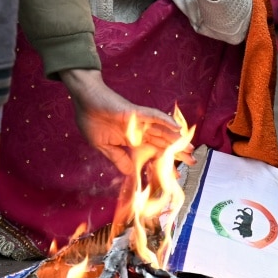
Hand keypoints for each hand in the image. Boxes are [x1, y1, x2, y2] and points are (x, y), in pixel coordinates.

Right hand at [60, 68, 193, 174]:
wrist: (84, 101)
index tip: (175, 176)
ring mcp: (139, 121)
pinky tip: (176, 127)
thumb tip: (131, 173)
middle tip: (193, 161)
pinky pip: (153, 115)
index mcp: (132, 140)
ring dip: (176, 139)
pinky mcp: (135, 112)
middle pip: (162, 143)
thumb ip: (119, 159)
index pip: (152, 153)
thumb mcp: (105, 147)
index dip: (164, 164)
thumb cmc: (91, 120)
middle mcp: (139, 131)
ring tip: (190, 148)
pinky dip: (165, 120)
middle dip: (177, 153)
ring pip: (161, 131)